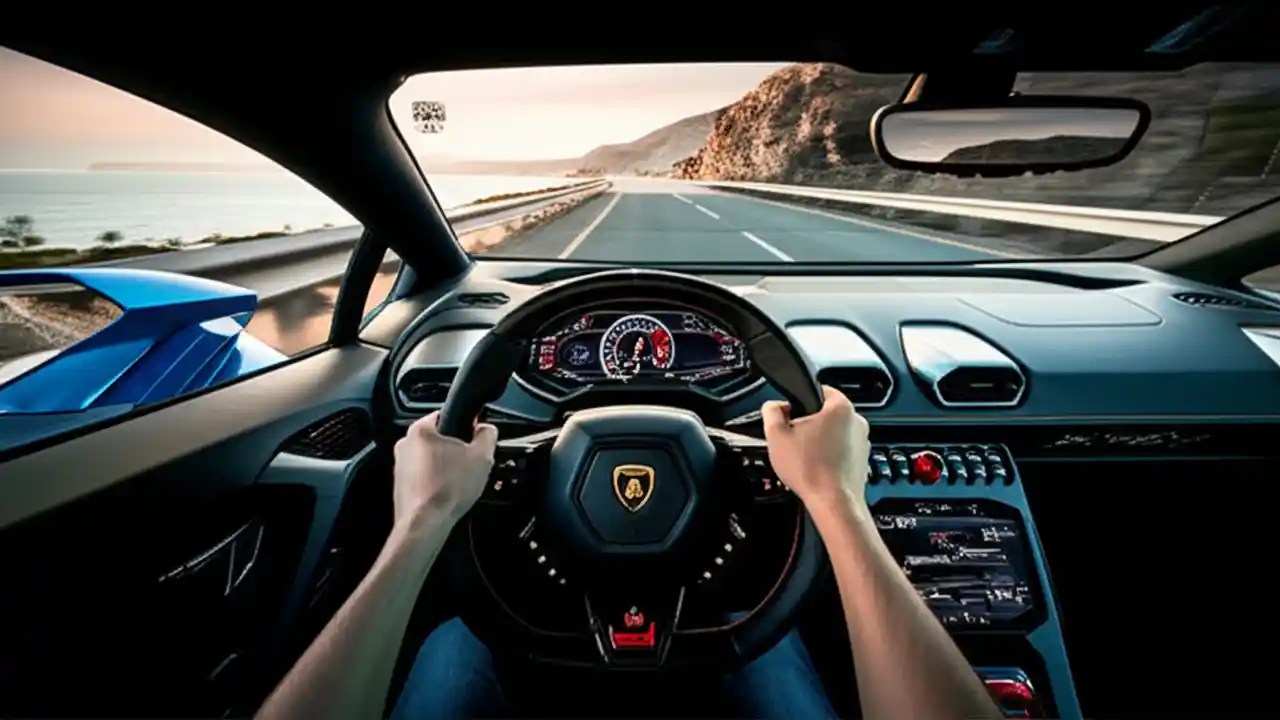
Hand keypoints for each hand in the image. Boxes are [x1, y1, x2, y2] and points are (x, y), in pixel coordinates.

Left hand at [392, 411, 497, 527]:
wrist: (426, 523)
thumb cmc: (449, 488)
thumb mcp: (481, 456)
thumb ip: (487, 435)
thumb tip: (487, 429)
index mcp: (420, 430)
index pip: (445, 415)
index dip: (466, 426)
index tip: (475, 439)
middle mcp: (405, 445)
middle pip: (439, 440)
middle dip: (456, 450)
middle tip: (471, 464)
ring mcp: (400, 467)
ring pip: (431, 460)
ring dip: (446, 468)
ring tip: (460, 482)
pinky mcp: (401, 487)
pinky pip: (424, 478)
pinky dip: (436, 483)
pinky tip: (448, 494)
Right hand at [761, 386, 869, 508]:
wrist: (833, 503)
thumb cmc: (810, 470)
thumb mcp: (776, 435)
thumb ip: (771, 412)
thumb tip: (772, 406)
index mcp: (840, 406)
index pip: (817, 389)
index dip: (798, 402)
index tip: (788, 417)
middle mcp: (857, 421)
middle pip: (824, 414)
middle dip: (808, 425)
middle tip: (793, 440)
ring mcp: (863, 441)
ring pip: (833, 434)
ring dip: (818, 442)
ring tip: (804, 458)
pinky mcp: (862, 460)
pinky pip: (841, 451)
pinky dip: (829, 457)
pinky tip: (816, 468)